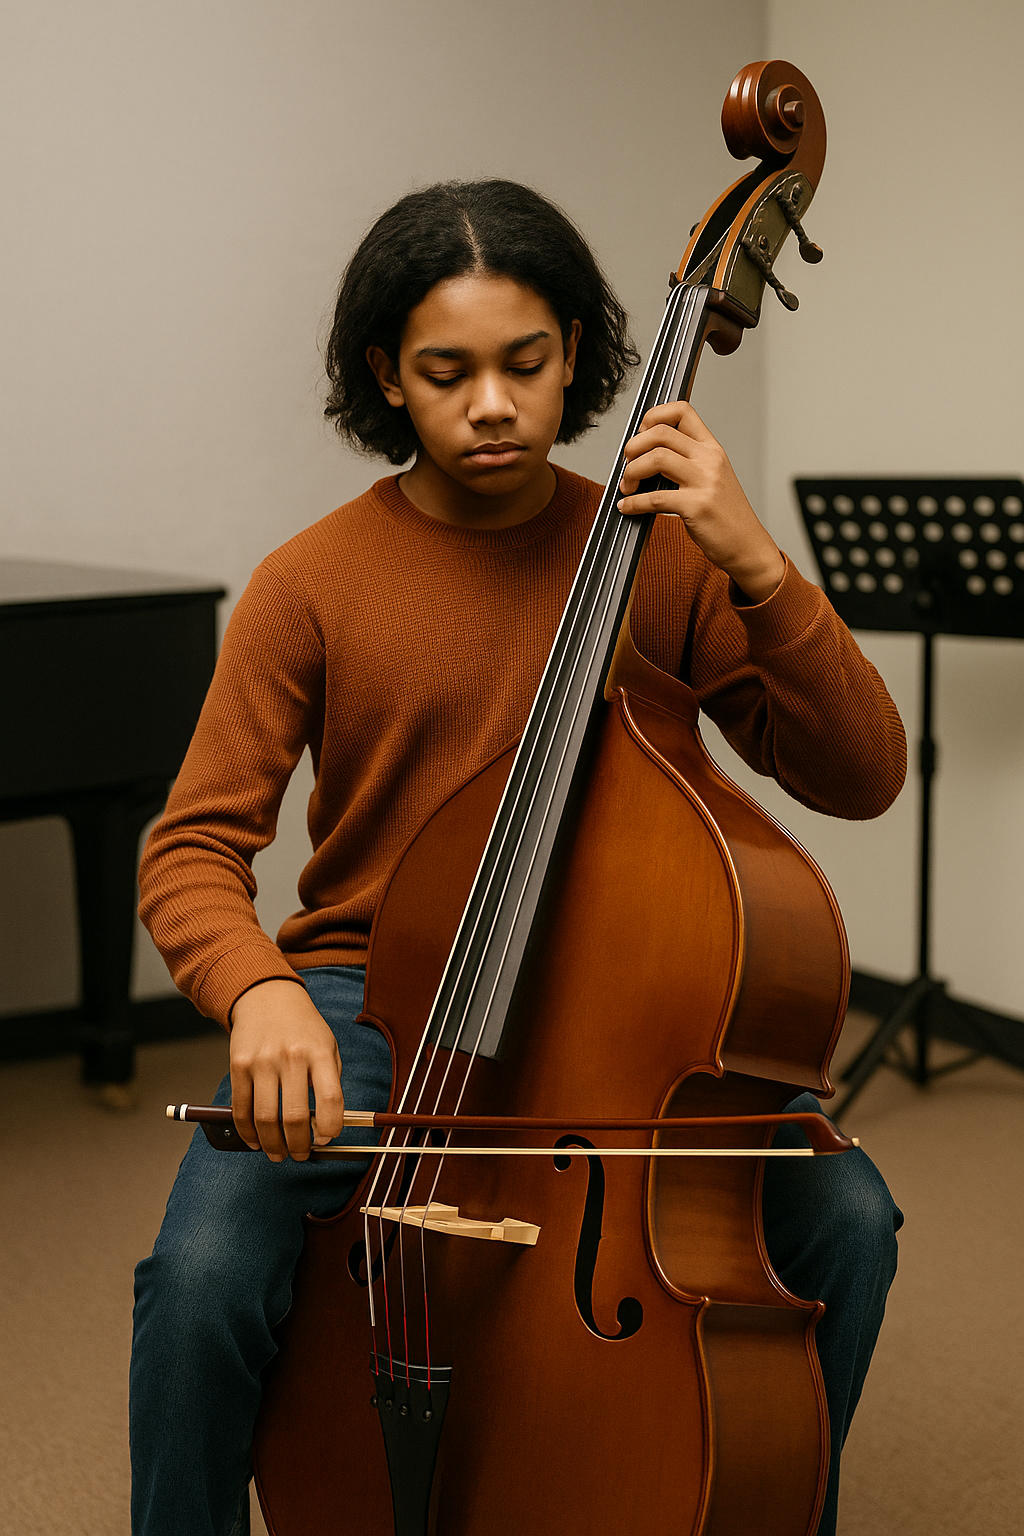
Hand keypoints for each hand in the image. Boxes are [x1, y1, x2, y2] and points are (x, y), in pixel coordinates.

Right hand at [228, 979, 344, 1160]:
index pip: (331, 1100)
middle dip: (298, 1146)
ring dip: (272, 1145)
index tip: (326, 1138)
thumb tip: (324, 1127)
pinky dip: (247, 1132)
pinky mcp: (238, 1065)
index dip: (330, 1128)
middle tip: (300, 1155)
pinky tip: (255, 1140)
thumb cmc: (303, 1028)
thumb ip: (328, 1082)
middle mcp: (290, 1057)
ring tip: (279, 1154)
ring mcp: (262, 1061)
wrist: (268, 997)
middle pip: (294, 1116)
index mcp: (319, 1053)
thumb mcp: (328, 1046)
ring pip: (264, 1119)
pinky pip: (240, 1108)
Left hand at [617, 402, 784, 603]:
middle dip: (634, 447)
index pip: (682, 410)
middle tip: (627, 464)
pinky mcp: (697, 507)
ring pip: (655, 459)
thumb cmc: (726, 514)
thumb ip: (687, 462)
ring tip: (627, 486)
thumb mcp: (712, 477)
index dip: (654, 416)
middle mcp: (710, 459)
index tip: (641, 434)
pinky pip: (654, 498)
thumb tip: (645, 456)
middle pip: (660, 433)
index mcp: (712, 448)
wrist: (748, 545)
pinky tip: (628, 507)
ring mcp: (705, 482)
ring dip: (631, 472)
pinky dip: (634, 503)